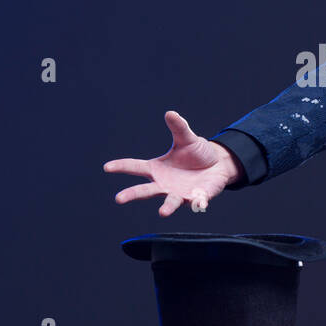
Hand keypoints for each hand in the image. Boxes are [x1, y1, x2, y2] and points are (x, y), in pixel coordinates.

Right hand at [104, 110, 242, 216]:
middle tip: (118, 198)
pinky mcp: (196, 198)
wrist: (218, 164)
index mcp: (157, 169)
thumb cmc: (197, 152)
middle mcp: (165, 184)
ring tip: (162, 212)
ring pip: (170, 202)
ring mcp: (179, 193)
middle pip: (145, 191)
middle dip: (132, 194)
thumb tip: (170, 113)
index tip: (107, 167)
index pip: (136, 167)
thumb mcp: (187, 138)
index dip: (121, 166)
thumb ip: (178, 127)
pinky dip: (197, 203)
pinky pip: (197, 201)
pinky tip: (199, 204)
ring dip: (167, 207)